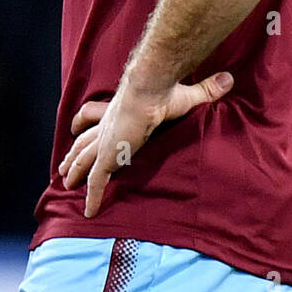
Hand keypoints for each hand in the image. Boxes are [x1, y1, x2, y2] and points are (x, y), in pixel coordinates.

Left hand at [59, 68, 233, 217]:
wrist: (151, 90)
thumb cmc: (165, 91)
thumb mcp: (188, 94)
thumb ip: (206, 90)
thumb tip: (229, 79)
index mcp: (119, 112)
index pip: (95, 118)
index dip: (84, 123)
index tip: (76, 127)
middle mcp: (108, 127)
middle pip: (84, 143)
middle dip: (73, 154)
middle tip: (63, 166)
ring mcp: (106, 142)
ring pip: (84, 162)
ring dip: (74, 173)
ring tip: (65, 184)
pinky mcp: (109, 157)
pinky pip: (98, 183)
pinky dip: (93, 198)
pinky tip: (89, 212)